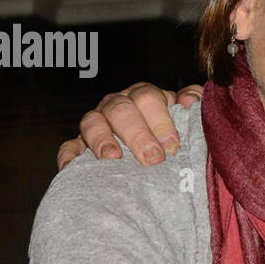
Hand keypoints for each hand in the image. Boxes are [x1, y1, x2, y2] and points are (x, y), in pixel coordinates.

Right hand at [56, 82, 204, 170]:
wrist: (159, 155)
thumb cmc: (174, 135)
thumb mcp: (188, 117)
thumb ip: (195, 103)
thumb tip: (188, 101)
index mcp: (143, 96)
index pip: (147, 98)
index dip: (160, 120)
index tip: (172, 146)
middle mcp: (117, 105)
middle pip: (120, 110)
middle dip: (137, 134)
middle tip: (153, 159)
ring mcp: (97, 124)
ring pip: (92, 123)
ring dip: (102, 140)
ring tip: (114, 159)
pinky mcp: (80, 145)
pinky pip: (69, 147)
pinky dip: (69, 156)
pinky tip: (72, 167)